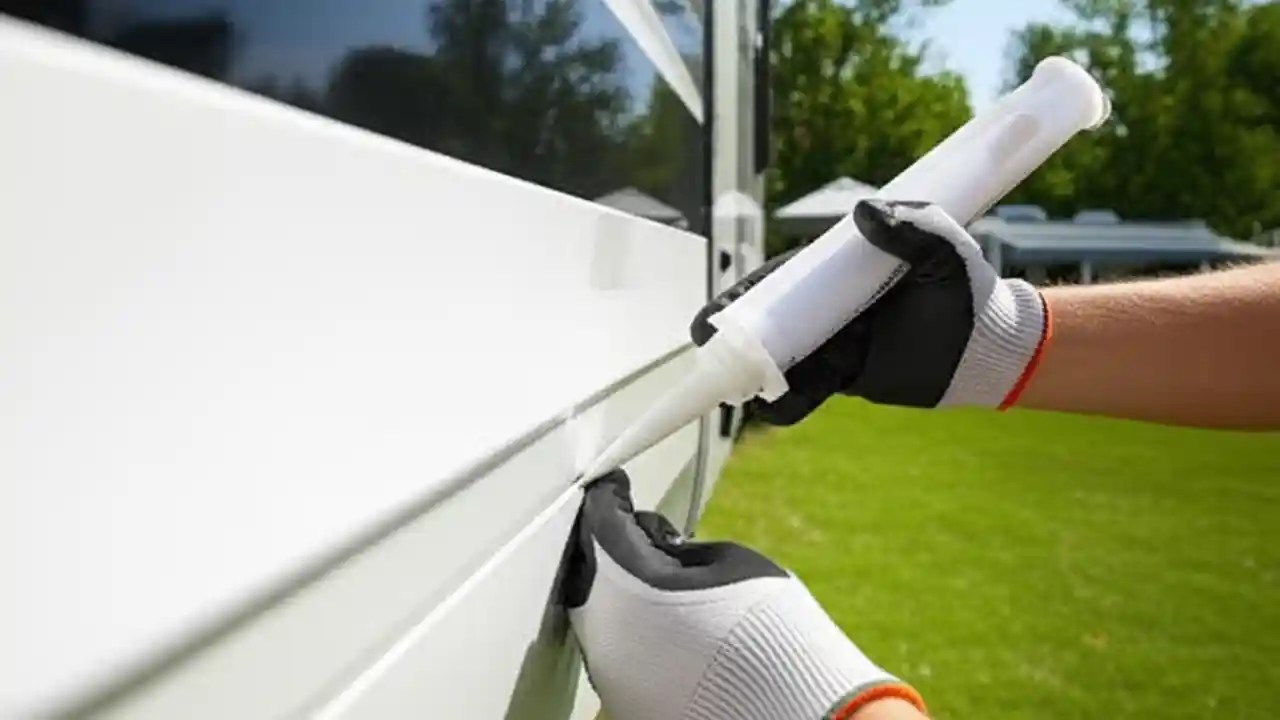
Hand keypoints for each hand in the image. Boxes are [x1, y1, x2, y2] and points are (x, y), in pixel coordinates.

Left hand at [563, 471, 923, 719]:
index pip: (601, 524)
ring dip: (614, 592)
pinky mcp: (620, 702)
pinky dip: (628, 632)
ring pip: (597, 615)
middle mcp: (606, 631)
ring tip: (654, 582)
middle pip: (589, 571)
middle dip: (607, 548)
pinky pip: (613, 653)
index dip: (608, 499)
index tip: (612, 487)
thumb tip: (653, 547)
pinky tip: (660, 626)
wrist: (795, 711)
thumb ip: (677, 548)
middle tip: (638, 533)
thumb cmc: (772, 632)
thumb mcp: (728, 563)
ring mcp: (609, 673)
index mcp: (630, 583)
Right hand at [691, 199, 1048, 424]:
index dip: (741, 297)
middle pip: (763, 324)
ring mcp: (831, 345)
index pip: (777, 282)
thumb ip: (910, 227)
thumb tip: (864, 211)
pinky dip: (786, 403)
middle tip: (714, 350)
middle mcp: (825, 308)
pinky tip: (774, 404)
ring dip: (755, 376)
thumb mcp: (942, 249)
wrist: (989, 345)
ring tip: (742, 385)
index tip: (717, 313)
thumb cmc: (964, 288)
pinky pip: (805, 393)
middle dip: (732, 339)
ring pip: (777, 363)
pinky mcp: (844, 377)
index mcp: (835, 274)